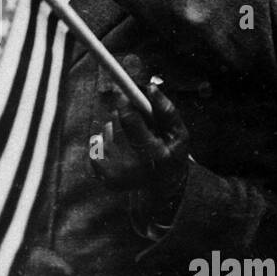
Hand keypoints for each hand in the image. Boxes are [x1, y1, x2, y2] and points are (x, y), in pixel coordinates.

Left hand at [90, 80, 189, 222]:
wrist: (162, 188)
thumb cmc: (171, 155)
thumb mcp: (178, 134)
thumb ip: (166, 110)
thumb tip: (150, 87)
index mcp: (153, 154)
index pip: (130, 120)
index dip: (123, 101)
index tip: (122, 89)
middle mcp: (131, 166)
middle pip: (114, 124)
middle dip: (122, 114)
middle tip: (136, 116)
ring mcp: (115, 173)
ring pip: (106, 131)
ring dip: (116, 127)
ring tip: (133, 138)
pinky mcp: (103, 176)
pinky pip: (98, 142)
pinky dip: (108, 139)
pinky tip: (122, 148)